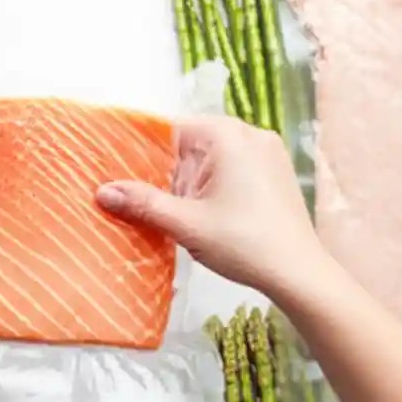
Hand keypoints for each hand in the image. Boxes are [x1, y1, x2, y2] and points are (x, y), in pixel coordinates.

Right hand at [95, 116, 331, 300]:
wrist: (299, 273)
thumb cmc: (244, 244)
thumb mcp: (186, 224)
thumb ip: (143, 203)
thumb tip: (102, 191)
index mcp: (227, 135)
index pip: (171, 128)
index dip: (143, 149)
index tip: (120, 171)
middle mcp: (249, 133)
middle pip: (191, 143)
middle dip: (167, 170)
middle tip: (142, 198)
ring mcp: (267, 152)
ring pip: (211, 158)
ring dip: (190, 182)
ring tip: (172, 210)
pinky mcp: (275, 173)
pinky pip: (232, 168)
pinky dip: (213, 185)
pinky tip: (202, 214)